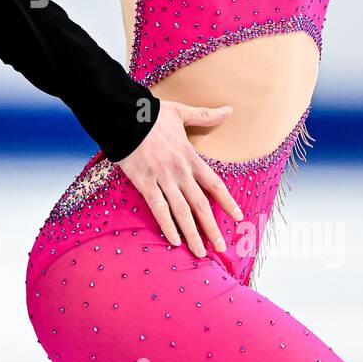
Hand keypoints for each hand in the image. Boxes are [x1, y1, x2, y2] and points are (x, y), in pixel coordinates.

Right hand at [114, 99, 241, 258]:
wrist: (125, 116)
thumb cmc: (152, 114)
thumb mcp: (182, 113)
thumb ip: (205, 115)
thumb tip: (229, 110)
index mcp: (191, 157)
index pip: (214, 184)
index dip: (227, 202)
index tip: (237, 216)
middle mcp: (180, 172)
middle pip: (200, 205)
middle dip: (211, 228)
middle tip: (220, 247)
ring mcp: (163, 179)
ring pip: (181, 212)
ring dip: (192, 233)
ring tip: (200, 252)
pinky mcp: (145, 184)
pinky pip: (158, 209)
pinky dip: (167, 226)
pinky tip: (174, 240)